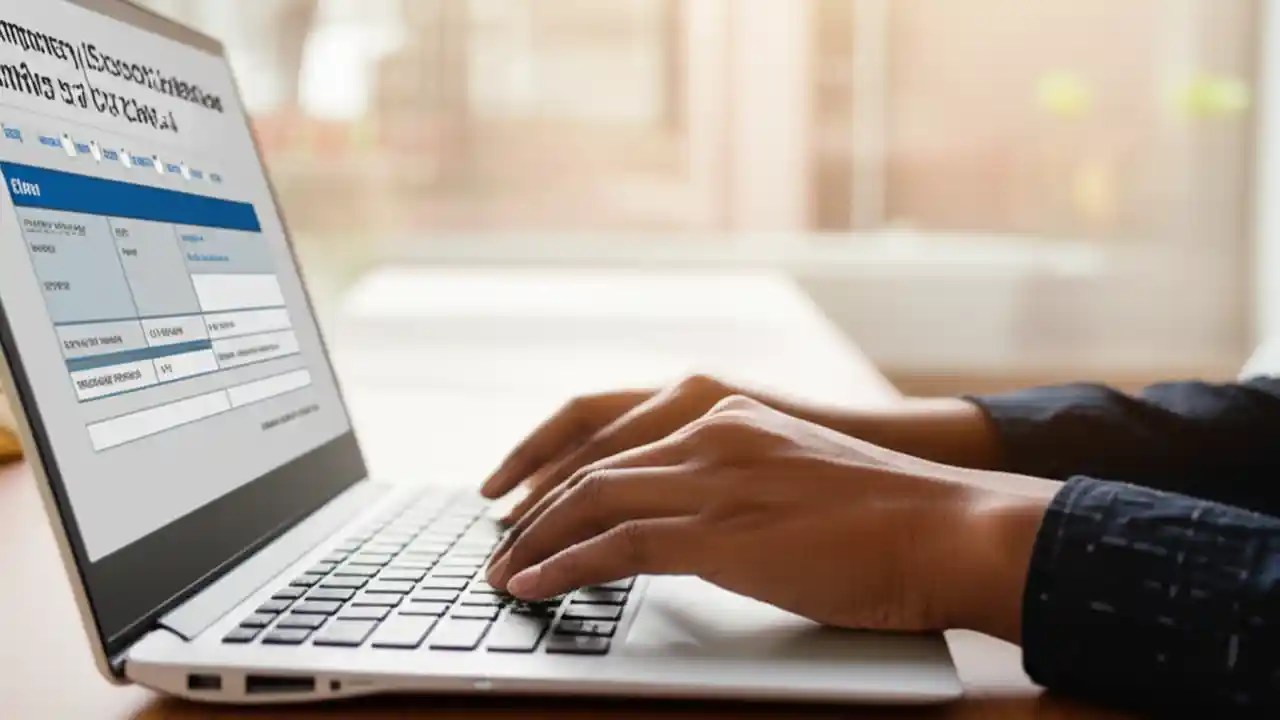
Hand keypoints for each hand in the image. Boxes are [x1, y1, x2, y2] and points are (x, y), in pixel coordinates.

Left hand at [481, 376, 1008, 524]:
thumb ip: (740, 486)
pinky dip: (563, 567)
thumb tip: (697, 526)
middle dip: (534, 509)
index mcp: (729, 416)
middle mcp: (711, 434)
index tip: (526, 500)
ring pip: (591, 500)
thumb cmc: (888, 519)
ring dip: (535, 540)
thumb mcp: (798, 480)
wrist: (946, 527)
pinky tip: (534, 586)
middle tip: (500, 543)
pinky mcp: (717, 531)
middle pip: (591, 464)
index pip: (615, 434)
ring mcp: (713, 479)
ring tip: (501, 573)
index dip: (558, 468)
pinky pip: (614, 546)